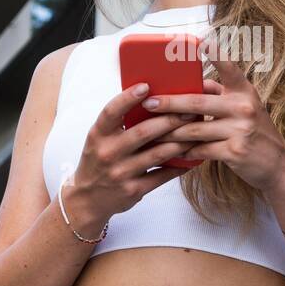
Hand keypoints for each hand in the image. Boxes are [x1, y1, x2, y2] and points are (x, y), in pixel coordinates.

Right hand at [64, 81, 200, 231]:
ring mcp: (121, 173)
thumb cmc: (99, 160)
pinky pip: (162, 176)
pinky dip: (179, 165)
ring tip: (196, 130)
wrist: (88, 199)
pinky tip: (192, 157)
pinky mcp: (133, 190)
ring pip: (158, 154)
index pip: (111, 112)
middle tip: (189, 110)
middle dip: (170, 120)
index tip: (146, 86)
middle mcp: (108, 153)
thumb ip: (119, 122)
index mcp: (98, 135)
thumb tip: (150, 98)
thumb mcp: (100, 139)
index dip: (128, 98)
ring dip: (180, 141)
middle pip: (143, 132)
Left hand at [140, 39, 284, 193]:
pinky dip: (185, 152)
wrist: (279, 166)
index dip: (215, 53)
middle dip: (170, 103)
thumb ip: (221, 94)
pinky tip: (174, 152)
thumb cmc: (256, 133)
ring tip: (153, 133)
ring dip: (171, 132)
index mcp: (245, 91)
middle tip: (149, 103)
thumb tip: (192, 84)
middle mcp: (243, 107)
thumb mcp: (245, 107)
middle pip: (198, 102)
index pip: (229, 68)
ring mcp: (240, 129)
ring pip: (195, 129)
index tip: (201, 41)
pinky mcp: (235, 151)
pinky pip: (201, 150)